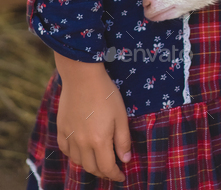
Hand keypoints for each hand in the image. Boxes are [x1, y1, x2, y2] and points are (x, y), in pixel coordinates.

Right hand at [54, 52, 131, 180]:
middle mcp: (82, 143)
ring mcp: (69, 137)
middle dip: (103, 172)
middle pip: (91, 168)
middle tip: (112, 168)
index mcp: (99, 141)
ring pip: (78, 161)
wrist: (82, 76)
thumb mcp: (121, 115)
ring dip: (89, 165)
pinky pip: (66, 150)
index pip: (107, 168)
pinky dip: (74, 155)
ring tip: (98, 160)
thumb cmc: (106, 93)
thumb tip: (125, 159)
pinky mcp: (61, 129)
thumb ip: (123, 140)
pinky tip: (81, 150)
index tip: (122, 176)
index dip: (115, 175)